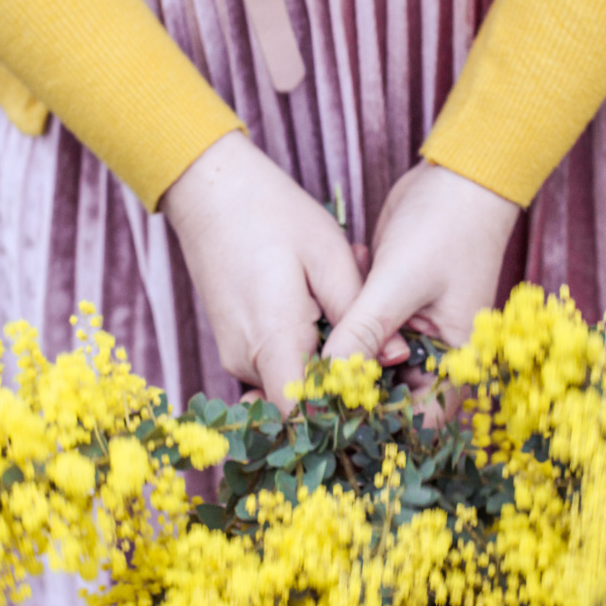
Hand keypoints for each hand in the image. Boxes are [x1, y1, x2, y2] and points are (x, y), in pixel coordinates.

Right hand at [162, 132, 406, 410]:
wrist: (209, 189)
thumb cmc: (272, 214)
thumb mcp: (329, 257)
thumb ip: (360, 315)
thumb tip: (396, 358)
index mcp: (273, 341)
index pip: (303, 416)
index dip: (343, 415)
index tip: (379, 392)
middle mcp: (246, 361)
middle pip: (306, 399)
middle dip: (346, 369)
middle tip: (371, 317)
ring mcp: (236, 355)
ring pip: (295, 377)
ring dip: (328, 349)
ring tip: (345, 291)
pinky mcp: (235, 345)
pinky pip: (278, 360)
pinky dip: (306, 340)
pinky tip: (319, 295)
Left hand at [323, 160, 520, 417]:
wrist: (458, 177)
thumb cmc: (447, 226)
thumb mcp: (400, 281)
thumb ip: (364, 331)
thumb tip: (327, 379)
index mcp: (455, 362)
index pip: (416, 422)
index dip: (374, 430)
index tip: (327, 422)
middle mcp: (435, 357)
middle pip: (385, 400)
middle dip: (346, 393)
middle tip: (302, 389)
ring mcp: (412, 335)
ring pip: (366, 368)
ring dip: (340, 356)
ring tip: (309, 345)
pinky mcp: (391, 313)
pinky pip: (360, 336)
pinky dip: (342, 326)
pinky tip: (328, 302)